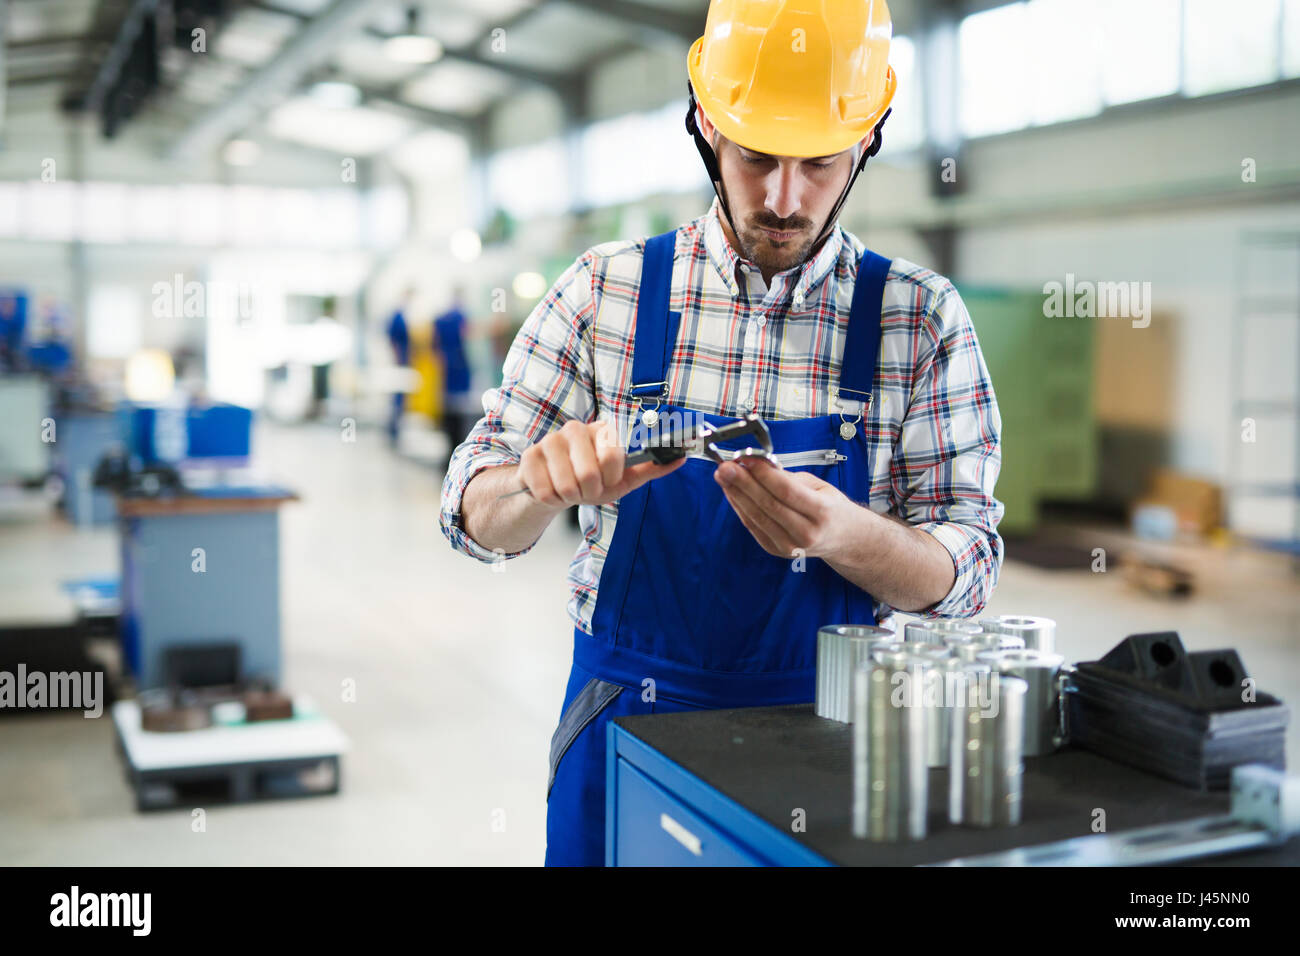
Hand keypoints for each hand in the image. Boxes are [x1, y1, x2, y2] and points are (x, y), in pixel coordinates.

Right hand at [518, 419, 684, 508]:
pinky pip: (545, 492)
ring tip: (569, 490)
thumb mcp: (623, 477)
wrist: (554, 488)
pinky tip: (552, 491)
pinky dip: (552, 500)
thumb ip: (651, 468)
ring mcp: (549, 441)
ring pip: (566, 485)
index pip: (613, 455)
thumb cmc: (591, 481)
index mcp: (601, 430)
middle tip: (586, 489)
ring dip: (570, 497)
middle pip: (588, 474)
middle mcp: (574, 429)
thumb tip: (682, 458)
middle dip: (589, 492)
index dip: (610, 477)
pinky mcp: (529, 457)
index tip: (607, 480)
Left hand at [714, 457, 852, 559]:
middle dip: (742, 483)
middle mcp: (807, 533)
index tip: (746, 458)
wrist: (843, 538)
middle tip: (725, 467)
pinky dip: (739, 507)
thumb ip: (788, 478)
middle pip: (768, 505)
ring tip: (723, 476)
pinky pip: (753, 526)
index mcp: (822, 512)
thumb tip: (757, 465)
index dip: (763, 474)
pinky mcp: (776, 550)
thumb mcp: (819, 486)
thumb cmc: (830, 507)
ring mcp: (790, 546)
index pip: (786, 491)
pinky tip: (731, 492)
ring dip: (736, 494)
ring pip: (756, 517)